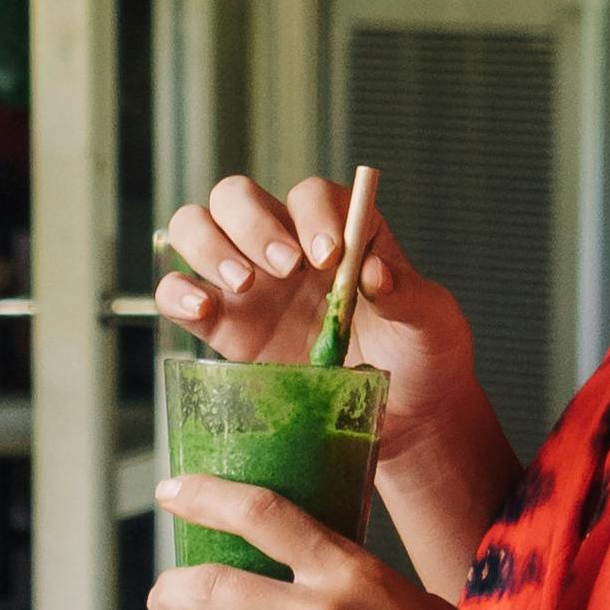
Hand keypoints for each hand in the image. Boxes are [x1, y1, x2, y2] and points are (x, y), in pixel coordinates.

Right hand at [152, 170, 476, 471]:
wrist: (402, 413)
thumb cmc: (420, 355)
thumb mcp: (431, 322)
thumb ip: (406, 293)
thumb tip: (373, 272)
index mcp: (339, 230)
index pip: (311, 196)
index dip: (314, 216)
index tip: (329, 257)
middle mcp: (285, 243)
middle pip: (238, 197)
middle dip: (253, 224)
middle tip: (284, 270)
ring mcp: (247, 281)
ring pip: (196, 228)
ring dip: (210, 247)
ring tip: (244, 287)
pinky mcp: (221, 325)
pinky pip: (177, 292)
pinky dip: (178, 292)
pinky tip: (203, 308)